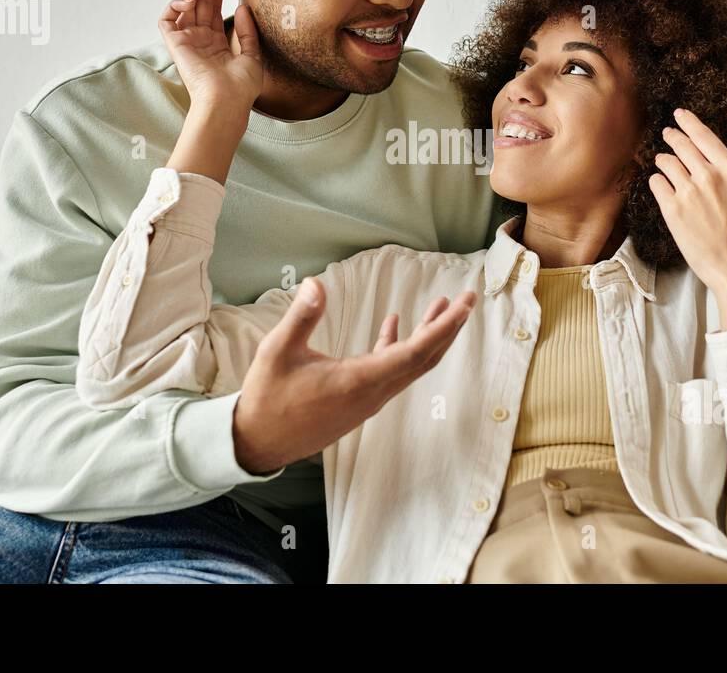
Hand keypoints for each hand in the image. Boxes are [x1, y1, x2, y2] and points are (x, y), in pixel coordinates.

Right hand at [159, 0, 262, 108]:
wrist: (227, 102)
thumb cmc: (241, 87)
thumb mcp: (253, 55)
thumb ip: (248, 31)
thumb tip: (244, 6)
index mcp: (216, 43)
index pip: (214, 9)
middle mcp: (199, 39)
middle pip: (200, 3)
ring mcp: (186, 41)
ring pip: (184, 5)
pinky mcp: (175, 44)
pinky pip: (166, 20)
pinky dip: (174, 6)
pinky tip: (190, 0)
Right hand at [232, 278, 477, 473]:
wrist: (258, 442)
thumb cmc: (267, 397)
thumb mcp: (277, 351)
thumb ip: (301, 317)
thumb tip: (315, 284)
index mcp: (359, 380)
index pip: (414, 352)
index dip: (443, 327)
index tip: (465, 306)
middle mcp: (372, 393)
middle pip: (423, 359)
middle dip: (448, 328)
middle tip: (467, 300)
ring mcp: (368, 400)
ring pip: (409, 366)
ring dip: (427, 336)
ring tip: (440, 306)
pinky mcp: (359, 401)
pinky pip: (389, 371)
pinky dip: (397, 346)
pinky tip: (394, 324)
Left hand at [648, 108, 726, 293]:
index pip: (703, 135)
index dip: (688, 122)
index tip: (680, 115)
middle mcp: (708, 177)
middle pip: (681, 145)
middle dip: (673, 137)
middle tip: (668, 134)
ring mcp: (688, 193)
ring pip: (666, 162)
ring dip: (664, 159)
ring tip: (665, 162)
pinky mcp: (672, 211)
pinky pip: (656, 184)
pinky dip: (657, 181)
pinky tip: (663, 185)